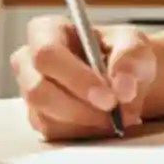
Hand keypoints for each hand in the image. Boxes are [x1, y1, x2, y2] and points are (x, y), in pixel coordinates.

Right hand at [10, 15, 156, 141]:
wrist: (125, 79)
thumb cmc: (123, 53)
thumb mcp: (135, 44)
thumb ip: (130, 59)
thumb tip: (122, 88)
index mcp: (46, 31)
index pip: (46, 53)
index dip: (76, 77)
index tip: (109, 96)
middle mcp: (29, 61)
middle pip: (38, 90)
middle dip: (80, 107)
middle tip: (114, 112)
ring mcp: (30, 92)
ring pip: (46, 116)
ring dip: (86, 122)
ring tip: (118, 116)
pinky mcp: (39, 118)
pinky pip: (55, 133)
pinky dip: (85, 132)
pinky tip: (105, 122)